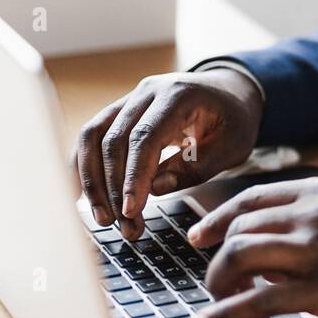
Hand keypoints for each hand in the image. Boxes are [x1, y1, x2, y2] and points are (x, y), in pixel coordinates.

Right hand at [72, 68, 262, 238]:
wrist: (231, 91)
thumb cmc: (235, 119)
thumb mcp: (232, 146)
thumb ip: (196, 168)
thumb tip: (154, 189)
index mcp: (179, 95)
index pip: (145, 137)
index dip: (133, 176)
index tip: (130, 211)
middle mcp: (148, 91)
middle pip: (114, 138)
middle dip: (113, 187)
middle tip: (124, 226)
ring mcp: (131, 98)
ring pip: (93, 135)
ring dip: (92, 179)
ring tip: (103, 218)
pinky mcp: (120, 111)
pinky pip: (92, 136)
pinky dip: (83, 166)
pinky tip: (83, 197)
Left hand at [187, 176, 317, 317]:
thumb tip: (278, 246)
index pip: (254, 198)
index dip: (219, 217)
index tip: (201, 234)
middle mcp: (312, 214)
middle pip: (240, 227)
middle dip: (217, 255)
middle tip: (215, 279)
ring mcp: (315, 249)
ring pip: (240, 255)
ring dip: (218, 280)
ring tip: (218, 300)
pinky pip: (258, 300)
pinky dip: (225, 313)